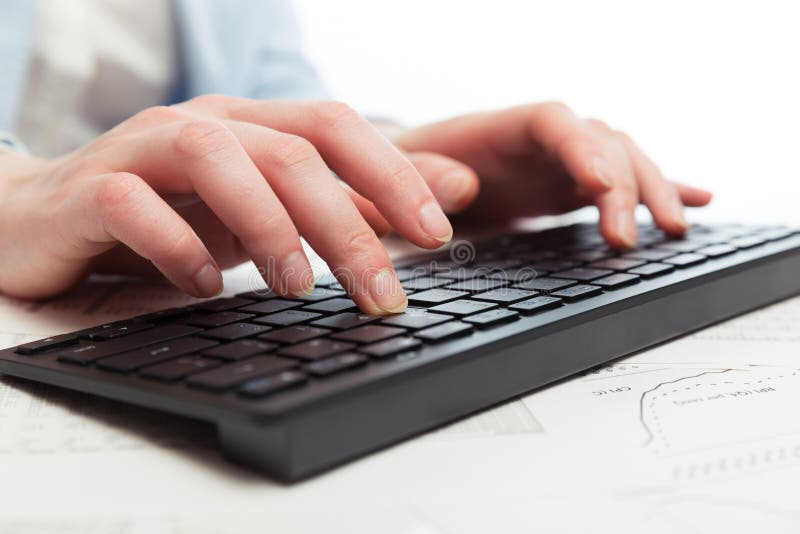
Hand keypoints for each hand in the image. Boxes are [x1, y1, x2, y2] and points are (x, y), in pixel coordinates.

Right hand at [0, 97, 456, 313]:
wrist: (44, 218)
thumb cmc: (170, 213)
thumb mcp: (270, 210)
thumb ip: (352, 199)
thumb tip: (450, 193)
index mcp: (250, 126)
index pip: (335, 127)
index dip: (393, 173)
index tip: (438, 233)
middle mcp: (202, 126)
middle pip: (289, 152)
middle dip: (346, 224)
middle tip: (381, 292)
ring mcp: (141, 151)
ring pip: (215, 160)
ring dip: (268, 226)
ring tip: (297, 287)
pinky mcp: (89, 190)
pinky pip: (133, 204)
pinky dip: (179, 245)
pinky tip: (207, 285)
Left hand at [383, 102, 711, 247]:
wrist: (395, 182)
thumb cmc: (389, 176)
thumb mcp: (390, 177)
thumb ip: (419, 179)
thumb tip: (464, 186)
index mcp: (494, 129)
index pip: (551, 121)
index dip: (581, 147)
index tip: (598, 184)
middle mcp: (535, 142)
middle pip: (599, 142)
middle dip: (624, 185)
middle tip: (629, 239)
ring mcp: (554, 165)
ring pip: (620, 163)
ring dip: (651, 191)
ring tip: (674, 228)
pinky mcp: (562, 190)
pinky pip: (617, 187)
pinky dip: (656, 192)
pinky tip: (697, 203)